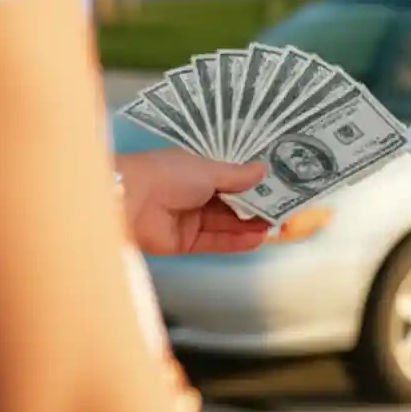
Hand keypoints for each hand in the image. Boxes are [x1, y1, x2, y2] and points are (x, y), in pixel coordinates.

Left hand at [116, 149, 271, 254]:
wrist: (130, 200)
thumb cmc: (169, 174)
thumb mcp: (208, 169)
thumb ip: (237, 175)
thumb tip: (263, 169)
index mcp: (194, 171)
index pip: (228, 180)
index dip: (250, 186)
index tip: (275, 190)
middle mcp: (192, 195)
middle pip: (228, 204)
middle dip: (253, 208)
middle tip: (280, 213)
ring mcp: (187, 220)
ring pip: (223, 224)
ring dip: (248, 226)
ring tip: (274, 228)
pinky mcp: (183, 243)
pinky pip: (214, 241)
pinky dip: (235, 241)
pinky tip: (257, 239)